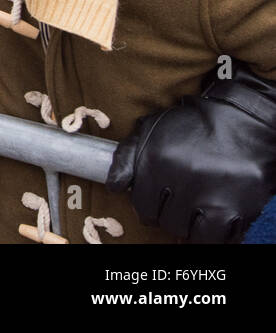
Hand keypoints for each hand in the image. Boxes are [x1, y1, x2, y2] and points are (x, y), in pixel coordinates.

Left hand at [106, 65, 275, 242]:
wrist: (246, 121)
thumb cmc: (195, 125)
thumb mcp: (151, 129)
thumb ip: (125, 156)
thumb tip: (113, 186)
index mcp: (156, 160)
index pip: (141, 205)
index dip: (148, 205)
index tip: (157, 200)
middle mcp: (180, 179)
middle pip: (164, 221)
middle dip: (168, 214)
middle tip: (178, 203)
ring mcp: (209, 196)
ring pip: (187, 233)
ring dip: (189, 225)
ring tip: (196, 210)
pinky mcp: (236, 208)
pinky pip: (215, 239)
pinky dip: (212, 234)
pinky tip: (213, 219)